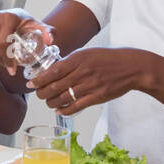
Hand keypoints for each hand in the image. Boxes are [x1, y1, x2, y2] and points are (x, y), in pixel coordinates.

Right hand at [0, 12, 51, 74]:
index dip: (8, 59)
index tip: (13, 70)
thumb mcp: (38, 27)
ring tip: (4, 60)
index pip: (3, 43)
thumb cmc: (25, 23)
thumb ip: (48, 32)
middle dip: (3, 62)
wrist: (14, 15)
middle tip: (11, 67)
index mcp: (8, 17)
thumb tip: (49, 41)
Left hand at [29, 48, 153, 114]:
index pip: (52, 71)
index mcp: (78, 59)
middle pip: (54, 87)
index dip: (39, 80)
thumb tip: (53, 69)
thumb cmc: (108, 59)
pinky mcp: (97, 97)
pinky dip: (64, 110)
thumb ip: (71, 61)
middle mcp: (82, 72)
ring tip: (48, 102)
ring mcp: (90, 86)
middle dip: (41, 93)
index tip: (31, 83)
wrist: (132, 67)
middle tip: (38, 94)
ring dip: (51, 102)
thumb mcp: (87, 53)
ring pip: (62, 98)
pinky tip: (59, 110)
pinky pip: (75, 107)